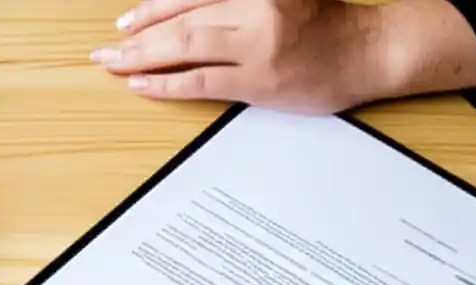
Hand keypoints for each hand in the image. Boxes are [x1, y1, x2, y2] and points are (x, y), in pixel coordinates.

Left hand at [94, 0, 475, 113]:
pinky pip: (203, 82)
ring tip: (115, 67)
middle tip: (107, 51)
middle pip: (181, 20)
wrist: (367, 49)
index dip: (151, 9)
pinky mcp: (261, 80)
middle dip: (137, 37)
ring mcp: (257, 45)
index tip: (125, 23)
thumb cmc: (323, 23)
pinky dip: (168, 83)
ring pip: (186, 47)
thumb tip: (182, 18)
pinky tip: (144, 86)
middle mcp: (254, 9)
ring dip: (143, 59)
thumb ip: (231, 4)